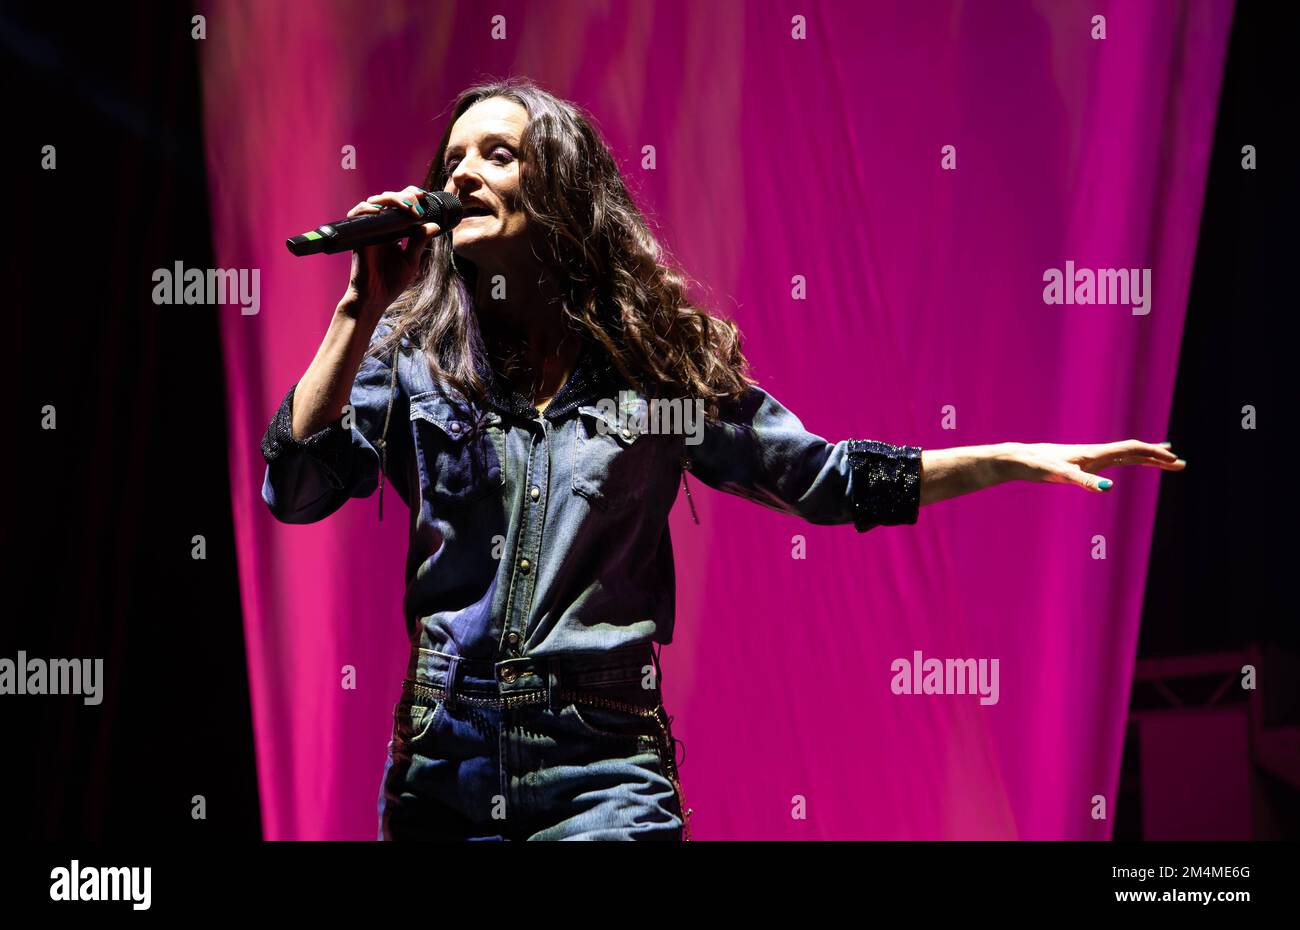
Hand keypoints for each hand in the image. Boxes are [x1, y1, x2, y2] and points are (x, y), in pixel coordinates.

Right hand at [338, 184, 441, 320]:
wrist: (374, 298)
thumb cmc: (391, 282)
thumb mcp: (411, 261)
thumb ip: (419, 242)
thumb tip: (434, 225)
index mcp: (393, 232)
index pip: (400, 206)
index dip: (410, 196)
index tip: (423, 196)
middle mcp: (380, 228)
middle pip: (389, 200)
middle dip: (404, 196)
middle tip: (417, 204)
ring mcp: (369, 231)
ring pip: (376, 202)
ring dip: (391, 199)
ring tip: (407, 207)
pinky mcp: (359, 236)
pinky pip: (358, 215)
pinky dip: (367, 208)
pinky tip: (380, 210)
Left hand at [999, 439, 1185, 492]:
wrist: (1018, 459)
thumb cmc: (1037, 466)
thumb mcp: (1061, 475)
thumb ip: (1084, 481)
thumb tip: (1107, 488)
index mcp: (1095, 454)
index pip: (1133, 450)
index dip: (1155, 454)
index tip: (1174, 460)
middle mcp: (1095, 453)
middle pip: (1133, 452)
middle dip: (1157, 458)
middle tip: (1181, 464)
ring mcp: (1089, 458)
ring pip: (1124, 455)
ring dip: (1146, 457)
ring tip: (1164, 458)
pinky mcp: (1081, 464)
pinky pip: (1111, 460)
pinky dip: (1126, 460)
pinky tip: (1127, 462)